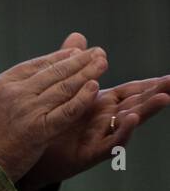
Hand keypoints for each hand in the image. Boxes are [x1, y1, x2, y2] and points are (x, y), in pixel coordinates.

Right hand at [0, 44, 107, 180]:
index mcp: (0, 85)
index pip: (34, 65)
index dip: (56, 57)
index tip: (74, 51)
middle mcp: (16, 93)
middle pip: (53, 72)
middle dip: (78, 60)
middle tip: (97, 52)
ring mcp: (29, 111)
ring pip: (64, 88)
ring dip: (86, 73)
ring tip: (102, 64)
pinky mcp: (40, 130)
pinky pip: (66, 111)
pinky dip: (81, 99)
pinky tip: (94, 88)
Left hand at [15, 34, 169, 190]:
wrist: (33, 154)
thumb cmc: (52, 123)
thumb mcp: (65, 91)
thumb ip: (73, 64)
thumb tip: (78, 35)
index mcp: (101, 103)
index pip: (130, 90)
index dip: (149, 83)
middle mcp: (106, 119)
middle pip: (136, 103)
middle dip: (156, 92)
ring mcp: (101, 136)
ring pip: (128, 122)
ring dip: (146, 111)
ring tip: (163, 98)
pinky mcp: (91, 152)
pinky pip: (110, 142)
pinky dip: (122, 131)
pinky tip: (131, 120)